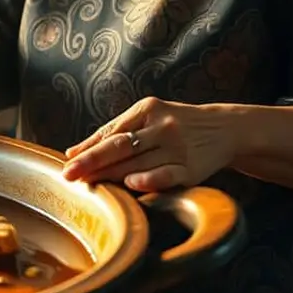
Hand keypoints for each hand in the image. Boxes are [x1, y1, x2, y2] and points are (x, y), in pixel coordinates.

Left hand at [61, 97, 234, 192]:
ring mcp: (177, 146)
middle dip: (91, 161)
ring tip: (88, 183)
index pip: (111, 131)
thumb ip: (114, 132)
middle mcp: (161, 126)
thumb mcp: (148, 118)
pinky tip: (130, 184)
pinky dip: (148, 179)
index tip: (67, 162)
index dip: (88, 148)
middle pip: (120, 146)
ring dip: (110, 174)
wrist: (225, 129)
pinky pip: (166, 174)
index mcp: (147, 109)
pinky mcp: (191, 168)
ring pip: (137, 162)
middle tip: (68, 175)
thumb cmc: (175, 125)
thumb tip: (72, 152)